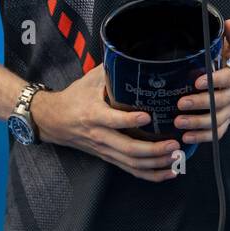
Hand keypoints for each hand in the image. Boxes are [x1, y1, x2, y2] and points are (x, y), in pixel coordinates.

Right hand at [31, 64, 181, 181]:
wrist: (53, 120)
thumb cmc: (74, 98)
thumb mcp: (90, 80)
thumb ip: (112, 70)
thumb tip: (135, 55)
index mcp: (94, 114)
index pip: (113, 120)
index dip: (130, 120)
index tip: (148, 115)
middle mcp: (100, 135)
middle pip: (128, 149)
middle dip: (153, 150)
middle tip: (174, 143)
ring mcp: (105, 149)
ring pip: (131, 162)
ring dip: (156, 163)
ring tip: (176, 158)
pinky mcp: (108, 157)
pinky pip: (130, 170)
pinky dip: (150, 174)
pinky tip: (168, 172)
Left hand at [172, 19, 229, 144]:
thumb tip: (229, 24)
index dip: (215, 81)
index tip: (199, 81)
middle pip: (222, 102)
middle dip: (201, 104)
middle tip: (182, 103)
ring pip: (219, 120)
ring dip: (199, 124)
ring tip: (180, 121)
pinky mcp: (228, 117)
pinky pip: (218, 131)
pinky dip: (203, 136)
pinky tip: (187, 136)